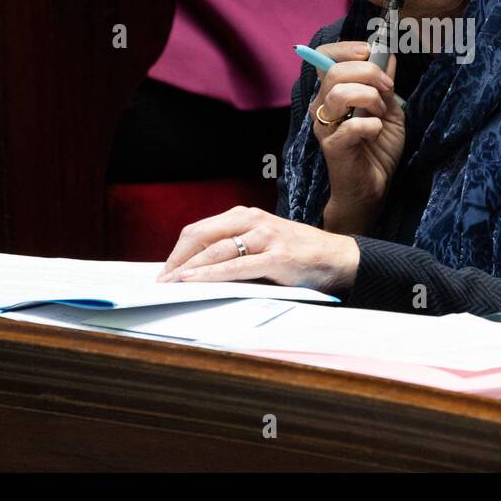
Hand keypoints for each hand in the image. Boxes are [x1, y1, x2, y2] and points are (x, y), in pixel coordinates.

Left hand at [156, 206, 360, 294]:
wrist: (339, 259)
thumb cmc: (299, 255)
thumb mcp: (264, 244)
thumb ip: (236, 251)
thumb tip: (198, 271)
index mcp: (246, 216)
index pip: (200, 230)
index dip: (178, 251)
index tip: (164, 271)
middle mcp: (253, 221)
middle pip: (201, 235)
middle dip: (176, 259)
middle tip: (161, 281)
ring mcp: (265, 237)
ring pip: (216, 250)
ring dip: (188, 269)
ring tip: (171, 284)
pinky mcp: (276, 257)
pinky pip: (237, 266)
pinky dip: (212, 275)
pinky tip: (196, 282)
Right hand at [308, 42, 405, 234]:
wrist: (373, 188)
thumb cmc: (377, 149)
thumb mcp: (389, 110)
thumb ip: (386, 84)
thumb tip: (388, 54)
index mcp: (333, 93)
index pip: (325, 57)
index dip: (347, 49)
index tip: (371, 54)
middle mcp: (323, 107)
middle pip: (335, 71)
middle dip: (369, 73)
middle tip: (388, 89)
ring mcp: (325, 127)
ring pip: (339, 93)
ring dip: (369, 97)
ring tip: (380, 112)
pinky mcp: (333, 146)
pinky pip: (352, 125)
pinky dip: (372, 125)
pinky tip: (375, 133)